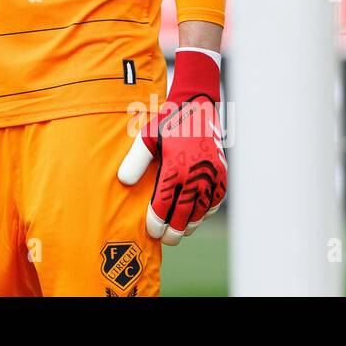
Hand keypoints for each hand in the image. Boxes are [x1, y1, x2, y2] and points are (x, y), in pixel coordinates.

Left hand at [117, 48, 226, 245]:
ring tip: (181, 231)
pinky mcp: (222, 172)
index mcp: (175, 168)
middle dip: (174, 230)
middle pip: (184, 214)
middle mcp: (195, 175)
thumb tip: (123, 181)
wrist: (196, 105)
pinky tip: (197, 213)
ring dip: (191, 223)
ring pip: (202, 210)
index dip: (157, 222)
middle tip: (167, 240)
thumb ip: (135, 160)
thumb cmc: (167, 121)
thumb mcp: (146, 137)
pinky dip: (207, 210)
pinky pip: (216, 199)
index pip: (164, 204)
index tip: (151, 231)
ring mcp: (211, 175)